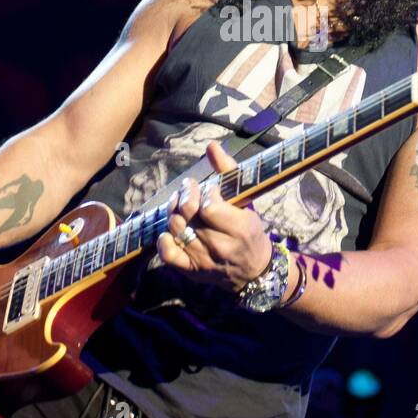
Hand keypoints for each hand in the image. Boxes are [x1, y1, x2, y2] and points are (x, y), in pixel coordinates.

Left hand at [157, 141, 273, 292]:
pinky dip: (163, 242)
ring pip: (176, 230)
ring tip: (180, 204)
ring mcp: (204, 260)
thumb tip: (211, 146)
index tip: (210, 190)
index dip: (205, 193)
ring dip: (173, 212)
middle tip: (188, 188)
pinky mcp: (192, 270)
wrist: (253, 271)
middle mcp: (220, 246)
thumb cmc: (250, 231)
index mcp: (240, 229)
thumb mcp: (246, 202)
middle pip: (188, 216)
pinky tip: (168, 231)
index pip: (209, 207)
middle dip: (185, 196)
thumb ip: (228, 171)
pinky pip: (169, 255)